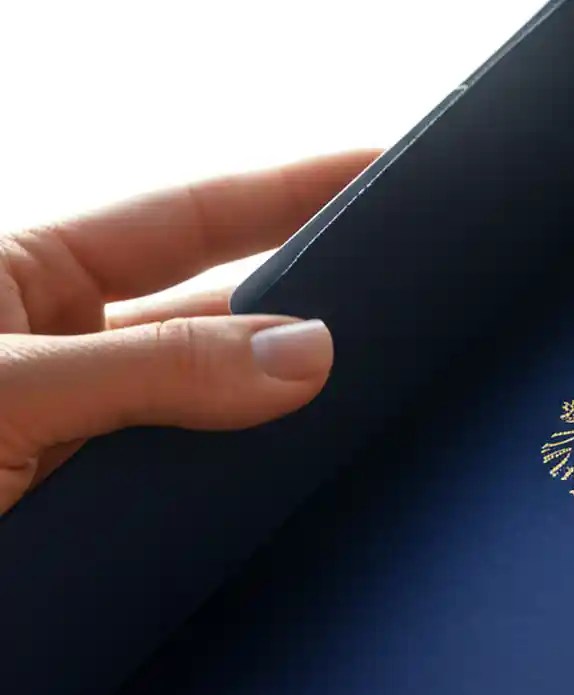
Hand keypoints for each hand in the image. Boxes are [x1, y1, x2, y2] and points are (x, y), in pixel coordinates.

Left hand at [0, 150, 377, 514]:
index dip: (287, 191)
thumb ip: (160, 368)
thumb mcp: (9, 389)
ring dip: (278, 415)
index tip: (380, 169)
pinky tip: (299, 486)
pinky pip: (188, 492)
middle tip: (406, 303)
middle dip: (305, 309)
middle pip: (213, 315)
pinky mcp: (88, 518)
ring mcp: (76, 438)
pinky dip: (242, 491)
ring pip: (211, 411)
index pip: (187, 219)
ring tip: (371, 403)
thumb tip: (311, 351)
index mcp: (25, 277)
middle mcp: (60, 349)